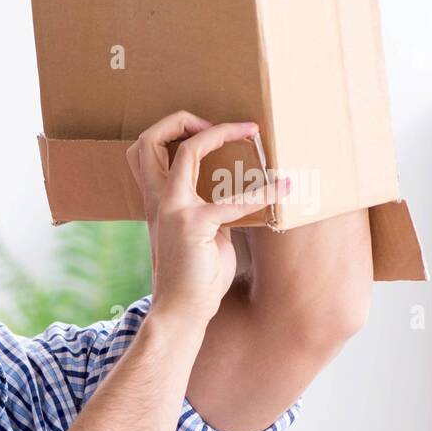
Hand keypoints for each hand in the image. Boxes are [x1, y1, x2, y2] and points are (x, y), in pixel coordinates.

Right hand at [126, 111, 290, 327]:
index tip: (209, 131)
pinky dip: (263, 192)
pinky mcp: (195, 224)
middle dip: (180, 120)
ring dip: (220, 133)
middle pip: (149, 140)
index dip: (175, 132)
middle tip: (216, 122)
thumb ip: (208, 210)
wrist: (181, 310)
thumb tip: (238, 195)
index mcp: (157, 201)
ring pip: (186, 151)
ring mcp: (174, 209)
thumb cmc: (195, 276)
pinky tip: (284, 188)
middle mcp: (159, 199)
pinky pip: (234, 199)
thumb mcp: (200, 233)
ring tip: (250, 131)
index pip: (147, 150)